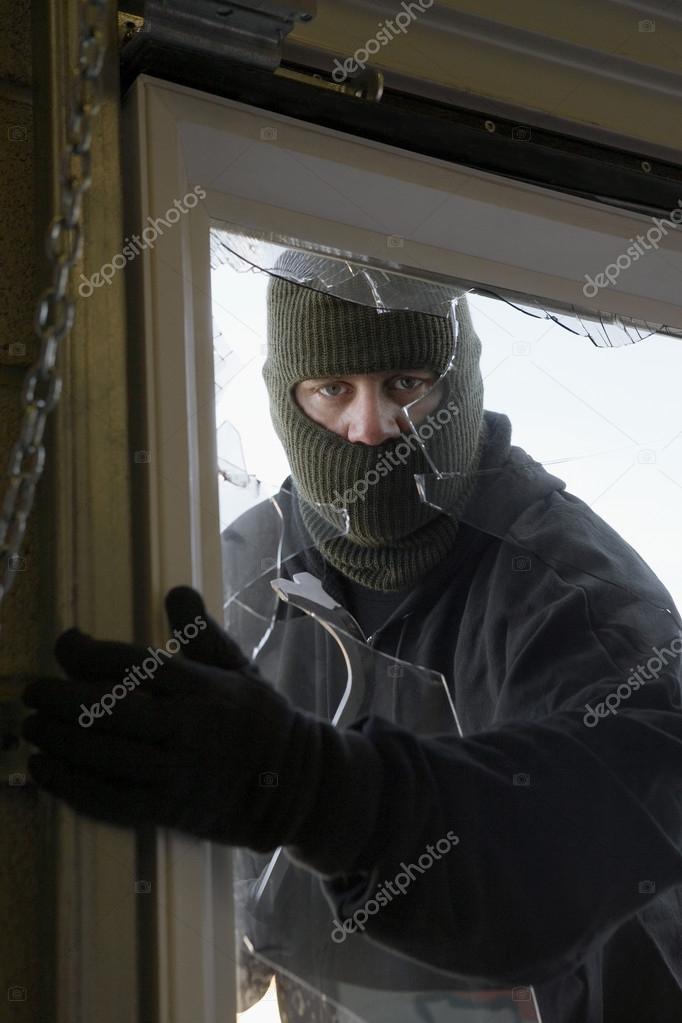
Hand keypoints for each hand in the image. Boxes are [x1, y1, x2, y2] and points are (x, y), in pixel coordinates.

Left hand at [20, 587, 320, 848]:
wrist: (293, 784)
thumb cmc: (259, 717)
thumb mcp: (238, 666)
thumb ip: (201, 631)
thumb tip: (175, 590)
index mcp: (201, 688)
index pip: (135, 665)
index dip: (90, 653)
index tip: (66, 642)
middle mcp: (185, 729)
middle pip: (109, 712)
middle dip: (60, 700)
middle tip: (31, 692)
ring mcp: (175, 773)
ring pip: (103, 757)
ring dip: (58, 741)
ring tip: (30, 728)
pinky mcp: (167, 809)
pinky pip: (109, 800)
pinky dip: (70, 786)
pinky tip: (44, 771)